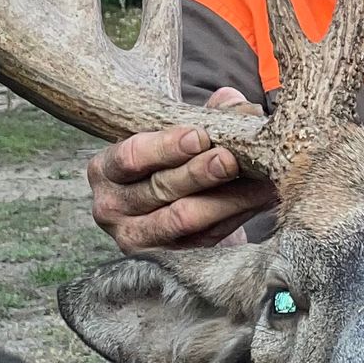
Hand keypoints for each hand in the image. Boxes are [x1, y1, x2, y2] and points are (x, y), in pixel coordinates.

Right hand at [86, 86, 277, 251]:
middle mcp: (110, 207)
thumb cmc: (169, 163)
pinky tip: (258, 199)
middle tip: (231, 159)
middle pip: (159, 188)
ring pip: (183, 218)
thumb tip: (233, 102)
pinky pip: (203, 238)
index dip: (167, 146)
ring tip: (257, 181)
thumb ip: (203, 115)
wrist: (172, 209)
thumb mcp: (177, 136)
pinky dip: (234, 216)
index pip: (131, 156)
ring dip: (225, 198)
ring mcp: (134, 239)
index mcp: (105, 169)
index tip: (201, 136)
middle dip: (200, 173)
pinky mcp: (163, 260)